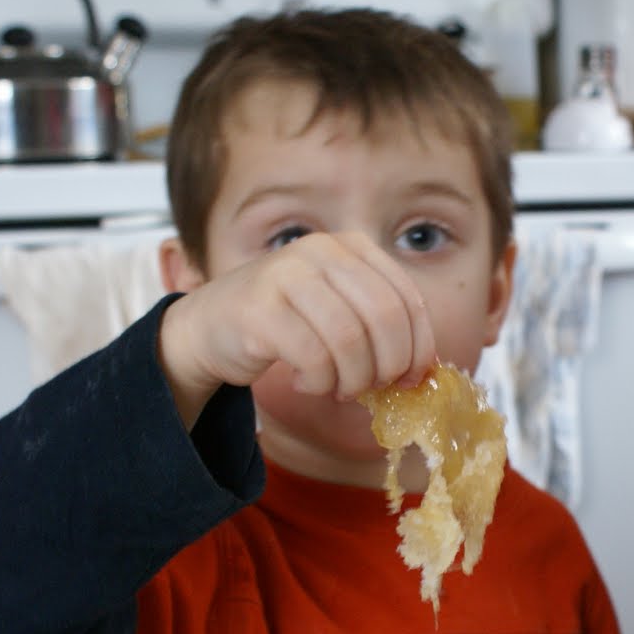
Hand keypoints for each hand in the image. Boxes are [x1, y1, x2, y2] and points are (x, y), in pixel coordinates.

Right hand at [158, 232, 435, 425]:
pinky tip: (307, 382)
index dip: (418, 346)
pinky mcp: (259, 308)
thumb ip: (379, 325)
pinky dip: (318, 383)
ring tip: (338, 387)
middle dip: (388, 365)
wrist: (210, 327)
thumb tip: (422, 370)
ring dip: (352, 379)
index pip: (407, 298)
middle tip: (373, 387)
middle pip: (384, 317)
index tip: (410, 379)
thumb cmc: (285, 324)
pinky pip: (312, 358)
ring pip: (350, 340)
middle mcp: (320, 250)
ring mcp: (285, 274)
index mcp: (351, 246)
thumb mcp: (340, 310)